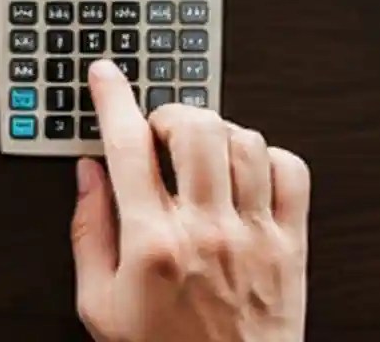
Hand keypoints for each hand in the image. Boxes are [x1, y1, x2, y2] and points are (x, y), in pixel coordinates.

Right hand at [71, 61, 310, 341]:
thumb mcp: (98, 304)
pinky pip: (292, 172)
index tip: (104, 75)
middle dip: (169, 112)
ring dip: (217, 130)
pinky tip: (246, 171)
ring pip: (244, 141)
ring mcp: (255, 236)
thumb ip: (89, 232)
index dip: (112, 98)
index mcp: (152, 244)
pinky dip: (269, 155)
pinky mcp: (291, 246)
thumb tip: (88, 174)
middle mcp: (206, 231)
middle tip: (156, 129)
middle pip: (195, 127)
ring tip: (199, 151)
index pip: (127, 146)